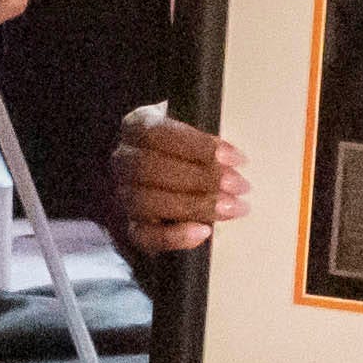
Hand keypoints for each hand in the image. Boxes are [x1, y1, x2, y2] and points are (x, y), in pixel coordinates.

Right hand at [108, 103, 252, 253]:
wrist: (169, 178)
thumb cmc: (188, 152)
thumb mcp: (195, 137)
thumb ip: (206, 145)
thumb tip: (230, 161)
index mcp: (136, 126)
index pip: (157, 133)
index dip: (197, 146)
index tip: (235, 158)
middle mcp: (123, 160)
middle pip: (149, 167)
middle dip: (199, 177)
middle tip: (239, 185)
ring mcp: (124, 194)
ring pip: (147, 201)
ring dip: (194, 205)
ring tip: (231, 207)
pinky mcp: (131, 226)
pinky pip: (145, 236)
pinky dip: (175, 236)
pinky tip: (203, 231)